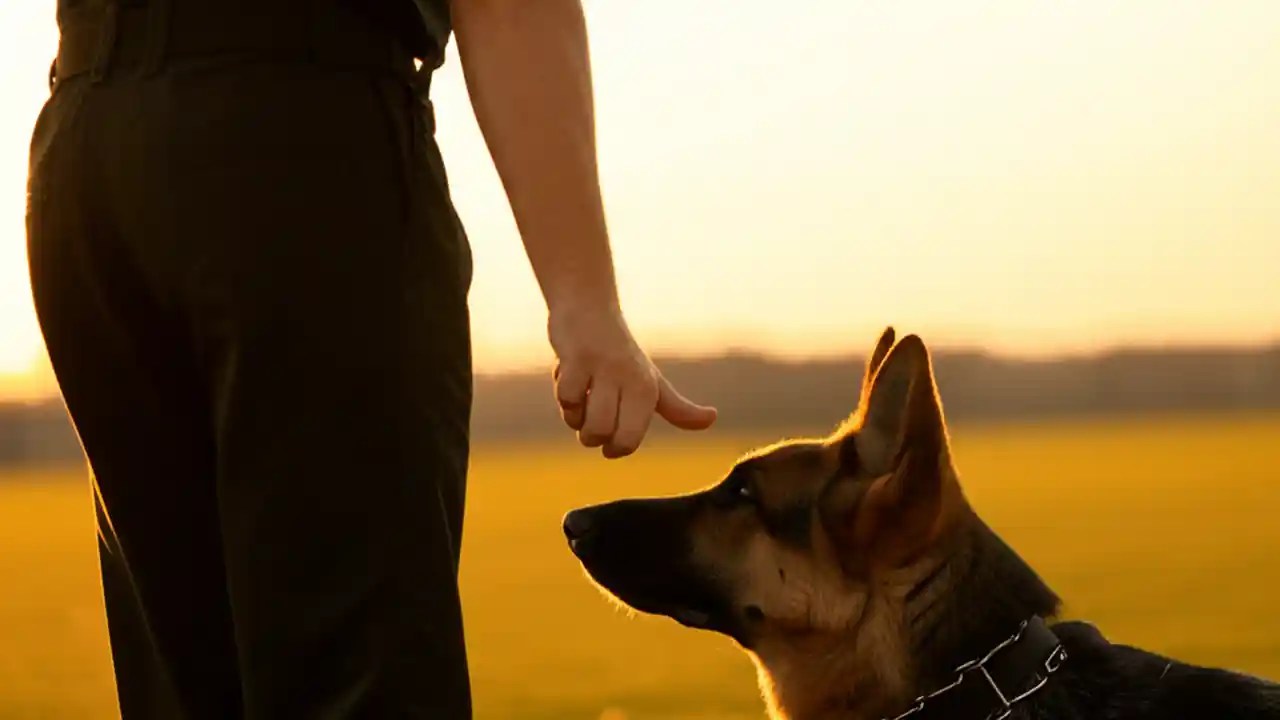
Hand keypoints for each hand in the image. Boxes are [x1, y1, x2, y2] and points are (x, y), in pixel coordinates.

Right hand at [549, 302, 716, 457]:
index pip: (628, 442)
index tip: (607, 436)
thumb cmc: (622, 356)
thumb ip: (678, 409)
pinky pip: (565, 398)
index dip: (611, 448)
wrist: (589, 310)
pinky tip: (567, 376)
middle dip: (589, 437)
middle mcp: (630, 379)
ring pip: (583, 420)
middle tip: (588, 418)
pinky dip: (562, 395)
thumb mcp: (652, 382)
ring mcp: (603, 367)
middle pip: (603, 435)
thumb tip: (713, 418)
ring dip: (574, 417)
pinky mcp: (577, 358)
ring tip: (578, 398)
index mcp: (648, 391)